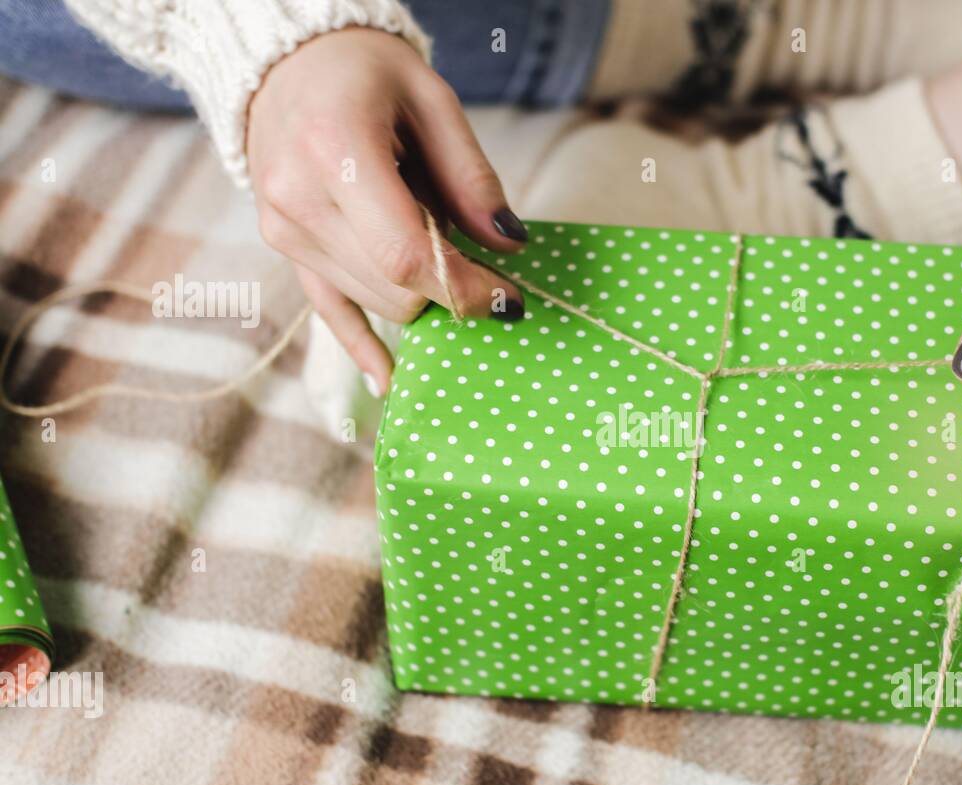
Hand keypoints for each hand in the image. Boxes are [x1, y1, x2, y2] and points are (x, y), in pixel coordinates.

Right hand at [247, 28, 526, 393]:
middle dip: (452, 289)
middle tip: (486, 266)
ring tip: (435, 244)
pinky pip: (329, 311)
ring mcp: (284, 230)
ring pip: (375, 303)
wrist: (286, 59)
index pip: (408, 257)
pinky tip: (390, 381)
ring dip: (420, 293)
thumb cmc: (366, 72)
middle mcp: (299, 199)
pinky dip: (364, 345)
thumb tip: (509, 247)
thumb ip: (471, 179)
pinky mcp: (284, 247)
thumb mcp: (432, 102)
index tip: (511, 297)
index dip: (467, 289)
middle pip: (395, 289)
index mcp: (337, 152)